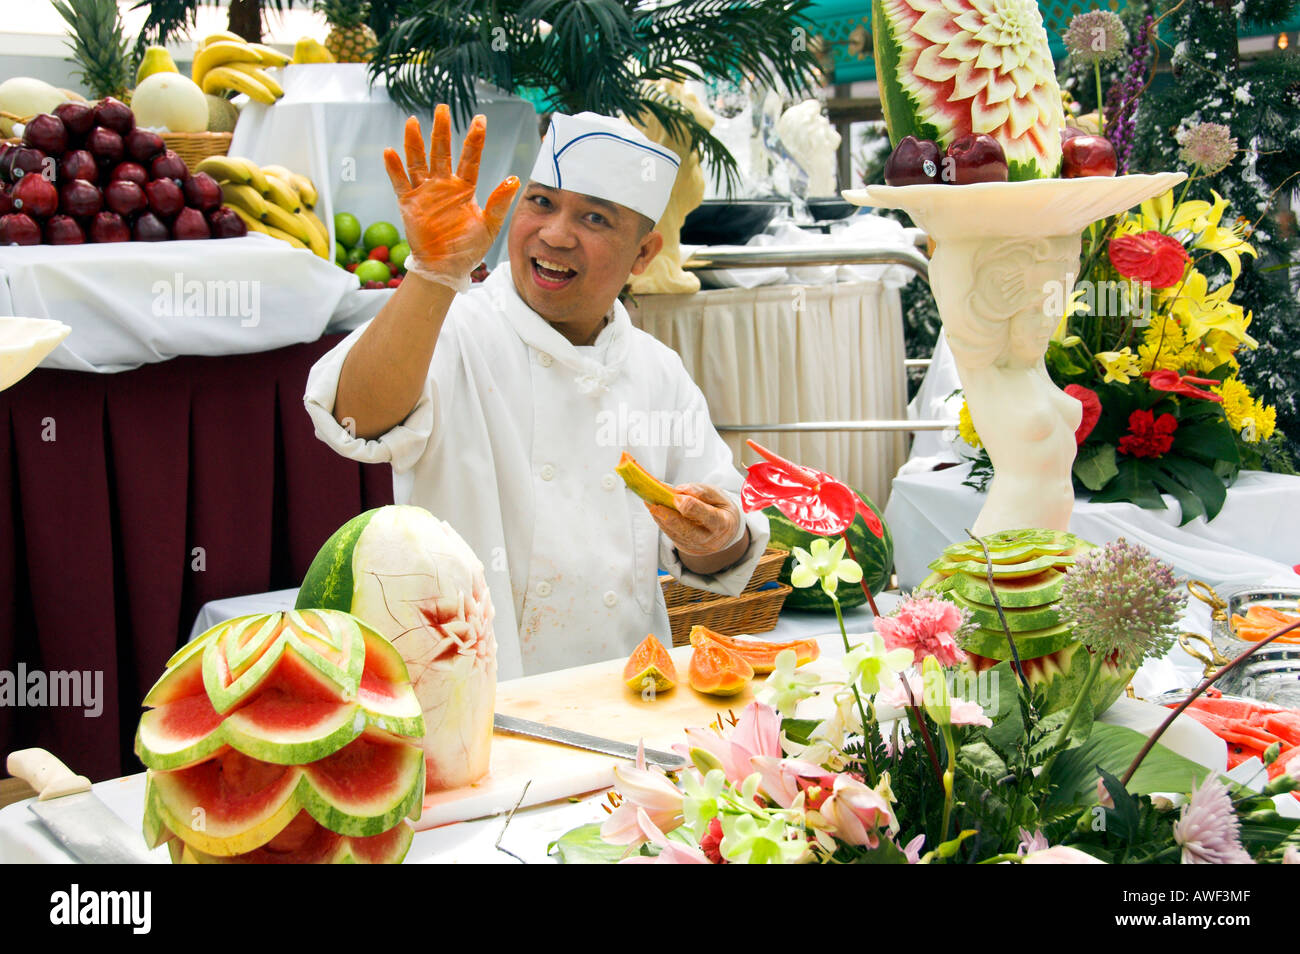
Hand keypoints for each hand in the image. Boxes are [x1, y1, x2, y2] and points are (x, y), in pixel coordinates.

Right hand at [383, 104, 519, 286]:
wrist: (446, 269)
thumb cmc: (468, 248)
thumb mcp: (490, 226)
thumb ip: (499, 203)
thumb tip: (514, 179)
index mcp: (464, 188)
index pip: (470, 158)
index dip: (475, 139)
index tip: (480, 119)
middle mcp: (444, 185)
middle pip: (441, 151)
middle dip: (441, 130)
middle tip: (441, 108)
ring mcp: (425, 193)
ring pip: (418, 162)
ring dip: (415, 143)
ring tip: (413, 122)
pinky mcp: (409, 203)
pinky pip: (400, 182)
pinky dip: (394, 168)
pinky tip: (390, 152)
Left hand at [647, 483, 741, 556]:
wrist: (725, 530)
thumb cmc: (720, 508)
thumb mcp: (717, 496)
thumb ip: (701, 492)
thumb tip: (680, 491)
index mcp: (723, 524)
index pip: (708, 517)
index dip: (692, 507)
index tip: (677, 497)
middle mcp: (711, 539)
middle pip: (688, 531)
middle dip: (670, 518)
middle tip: (655, 505)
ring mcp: (697, 547)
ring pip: (676, 534)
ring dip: (661, 519)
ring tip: (650, 503)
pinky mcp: (686, 548)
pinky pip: (672, 536)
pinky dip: (661, 522)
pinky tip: (654, 511)